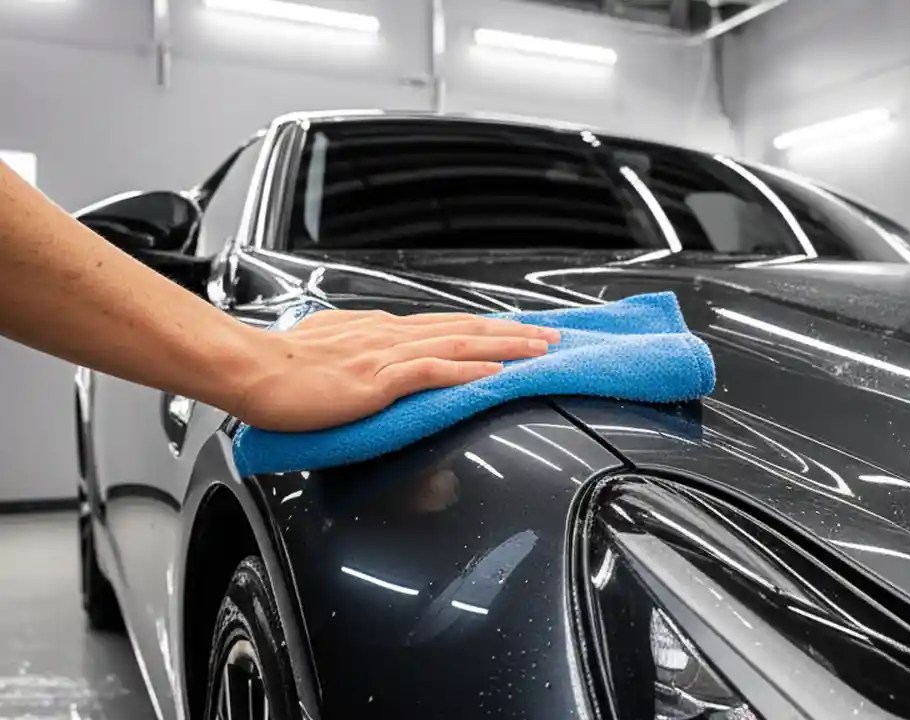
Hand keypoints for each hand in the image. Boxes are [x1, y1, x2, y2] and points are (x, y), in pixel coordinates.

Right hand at [222, 309, 558, 431]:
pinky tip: (495, 372)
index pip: (445, 326)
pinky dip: (468, 370)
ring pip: (460, 344)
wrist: (247, 369)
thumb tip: (373, 366)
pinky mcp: (377, 380)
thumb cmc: (277, 367)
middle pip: (465, 329)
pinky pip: (433, 371)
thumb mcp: (328, 352)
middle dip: (513, 333)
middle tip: (550, 336)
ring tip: (540, 350)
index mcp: (378, 331)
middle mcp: (389, 335)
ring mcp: (385, 356)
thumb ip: (358, 356)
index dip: (486, 328)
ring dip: (505, 347)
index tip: (517, 330)